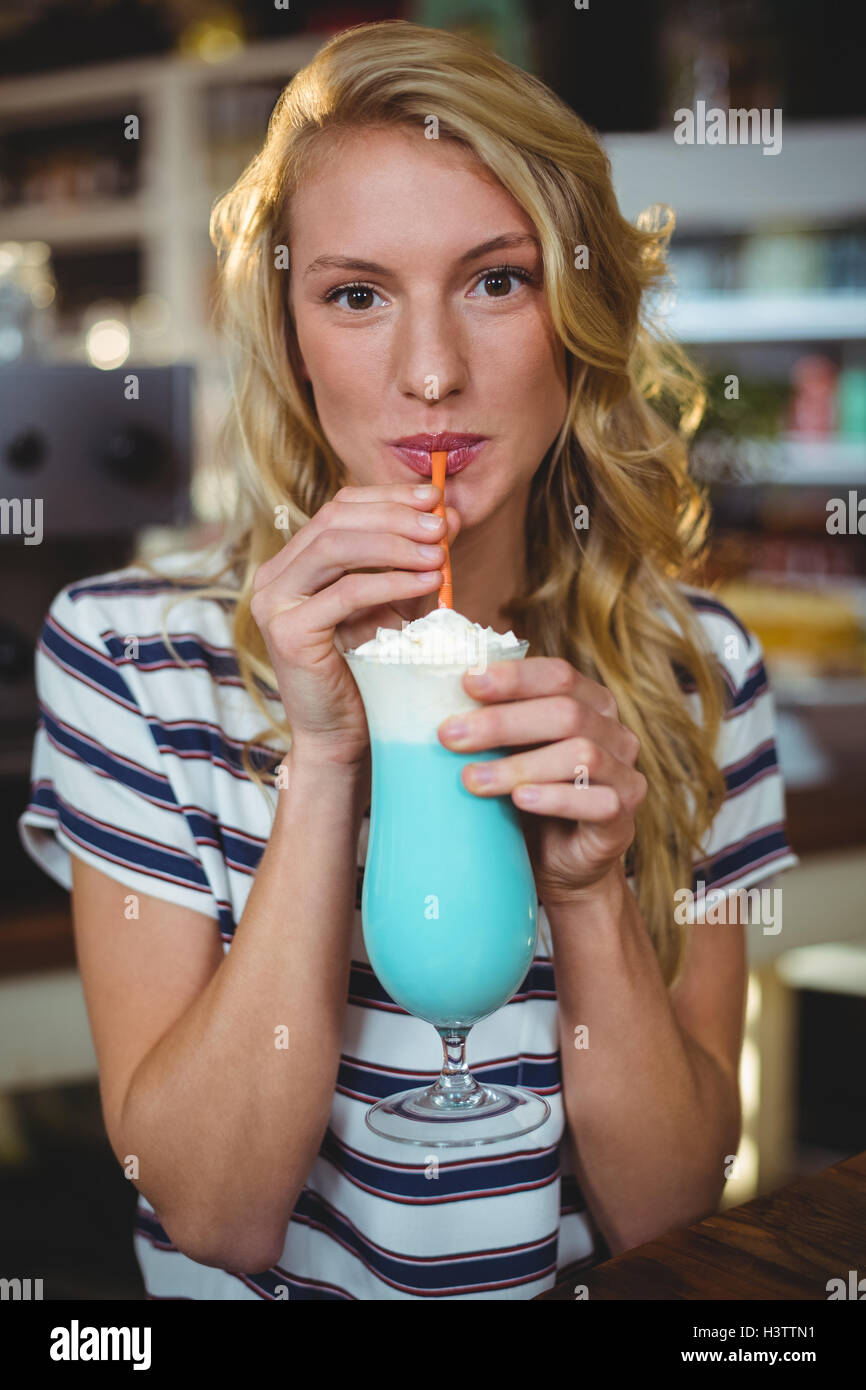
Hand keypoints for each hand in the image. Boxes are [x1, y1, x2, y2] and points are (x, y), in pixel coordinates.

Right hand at [250, 482, 460, 767]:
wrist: (344, 738)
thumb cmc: (370, 673)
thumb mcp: (394, 604)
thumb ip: (413, 560)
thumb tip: (450, 514)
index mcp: (295, 562)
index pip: (340, 507)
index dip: (389, 496)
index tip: (436, 497)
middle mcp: (275, 576)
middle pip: (336, 519)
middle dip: (395, 515)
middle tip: (442, 523)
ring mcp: (274, 602)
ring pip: (336, 546)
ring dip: (395, 543)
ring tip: (439, 551)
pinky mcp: (287, 632)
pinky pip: (345, 592)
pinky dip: (391, 582)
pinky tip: (428, 582)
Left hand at [437, 657, 646, 903]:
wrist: (558, 862)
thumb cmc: (526, 795)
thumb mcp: (507, 754)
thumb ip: (489, 725)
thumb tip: (426, 699)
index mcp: (590, 703)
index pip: (558, 675)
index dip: (514, 677)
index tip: (466, 683)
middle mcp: (614, 732)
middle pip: (565, 713)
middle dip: (502, 723)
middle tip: (449, 736)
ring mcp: (625, 773)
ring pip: (581, 755)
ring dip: (519, 766)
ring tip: (471, 780)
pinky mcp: (622, 816)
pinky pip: (596, 802)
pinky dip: (555, 798)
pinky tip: (520, 800)